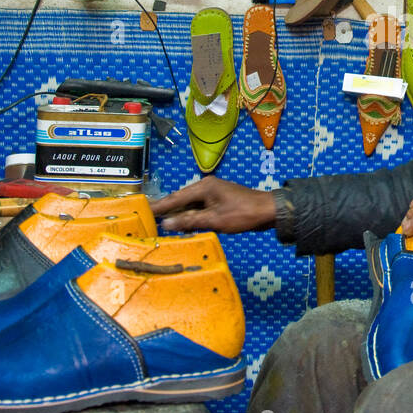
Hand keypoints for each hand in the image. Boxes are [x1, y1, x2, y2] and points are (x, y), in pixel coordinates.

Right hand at [151, 177, 275, 233]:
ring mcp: (213, 194)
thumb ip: (190, 221)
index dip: (159, 206)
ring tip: (162, 225)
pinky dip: (191, 217)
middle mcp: (206, 187)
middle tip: (149, 220)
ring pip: (190, 205)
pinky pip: (199, 209)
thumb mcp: (215, 220)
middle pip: (181, 200)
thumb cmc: (243, 214)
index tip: (144, 211)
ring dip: (179, 215)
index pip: (176, 197)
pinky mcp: (218, 202)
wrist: (268, 211)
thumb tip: (167, 224)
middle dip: (166, 211)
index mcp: (204, 187)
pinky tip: (184, 226)